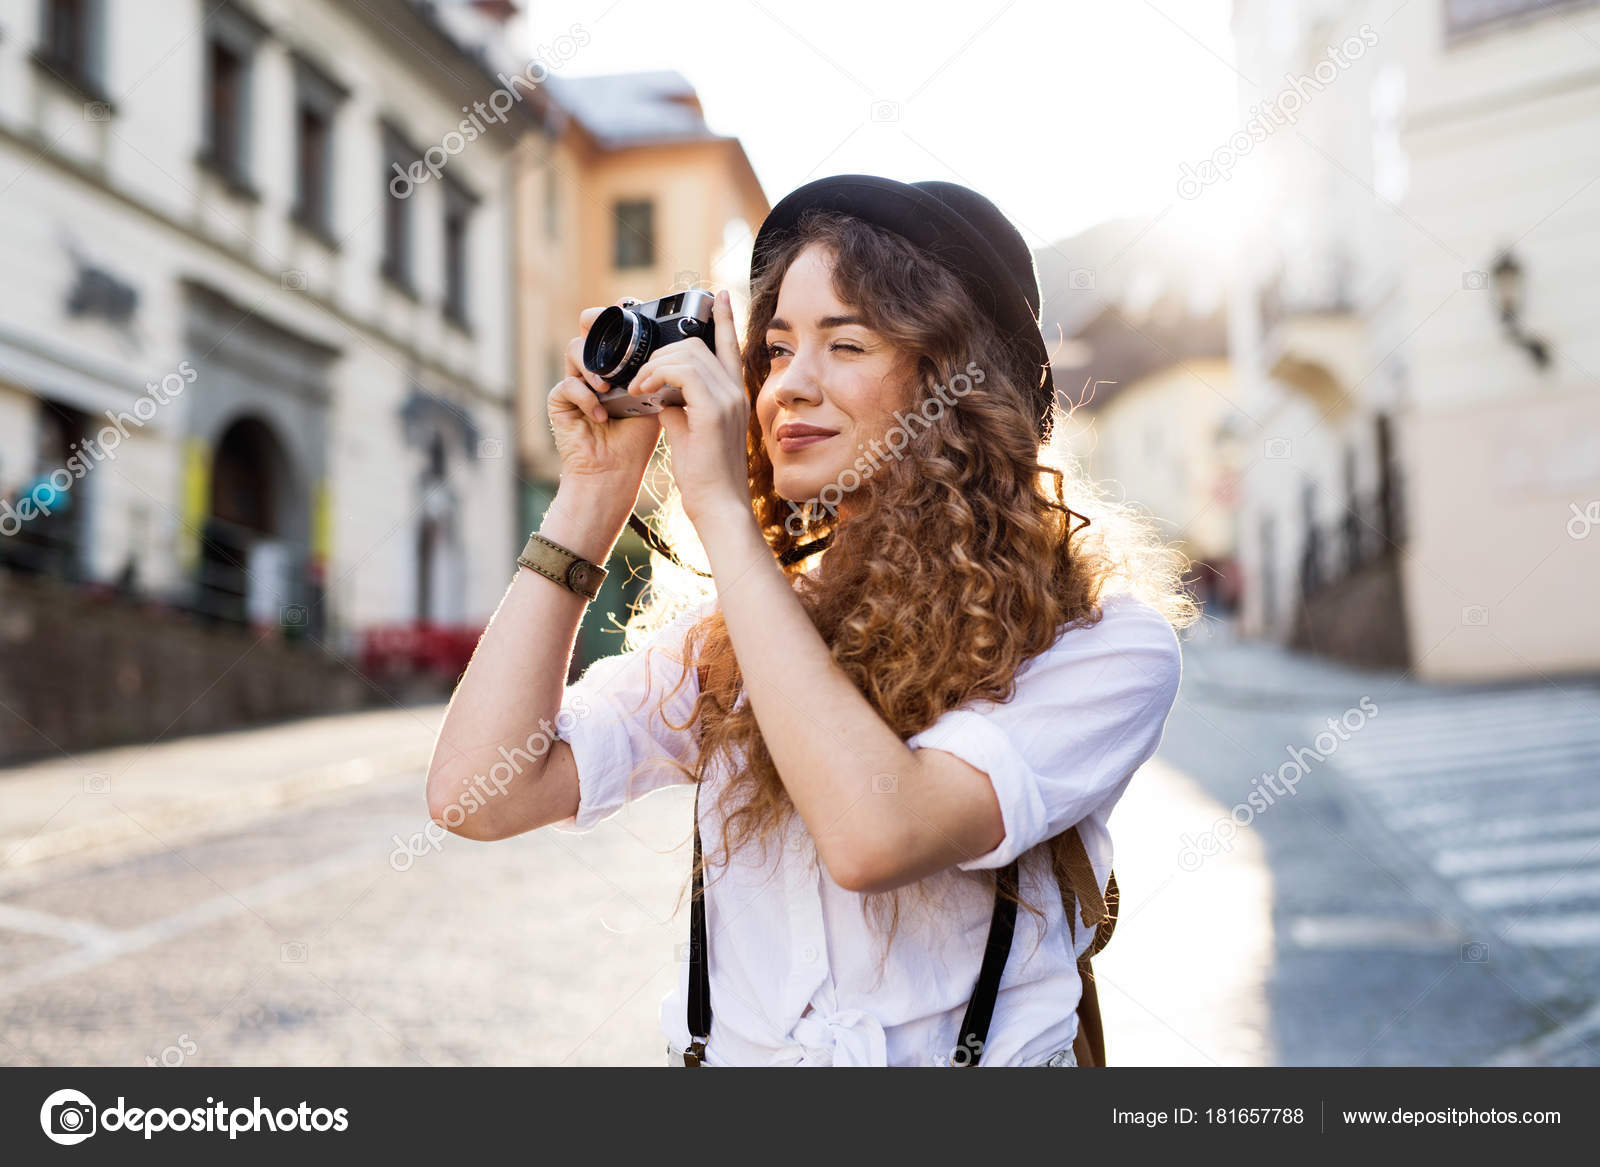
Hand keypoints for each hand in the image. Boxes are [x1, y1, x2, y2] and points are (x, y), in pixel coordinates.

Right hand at [547, 298, 661, 485]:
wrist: (616, 475)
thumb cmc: (638, 440)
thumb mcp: (658, 398)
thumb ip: (665, 371)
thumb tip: (689, 343)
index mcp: (617, 364)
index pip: (615, 328)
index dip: (619, 313)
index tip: (631, 305)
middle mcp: (593, 368)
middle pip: (587, 327)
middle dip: (596, 320)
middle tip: (610, 321)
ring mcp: (574, 382)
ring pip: (575, 349)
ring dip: (594, 366)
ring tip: (609, 389)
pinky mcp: (559, 402)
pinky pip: (566, 384)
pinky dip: (585, 397)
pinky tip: (600, 415)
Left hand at [624, 289, 750, 527]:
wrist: (719, 506)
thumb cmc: (705, 477)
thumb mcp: (689, 433)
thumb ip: (678, 407)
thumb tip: (660, 396)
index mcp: (732, 396)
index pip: (731, 346)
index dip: (724, 318)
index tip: (717, 295)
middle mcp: (735, 392)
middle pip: (699, 344)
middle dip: (664, 350)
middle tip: (641, 376)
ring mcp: (728, 399)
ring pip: (688, 353)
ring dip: (655, 364)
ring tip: (639, 387)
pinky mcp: (714, 410)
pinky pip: (682, 371)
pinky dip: (657, 374)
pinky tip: (644, 391)